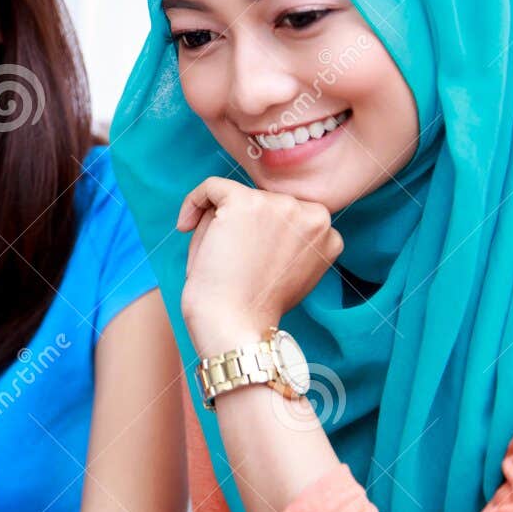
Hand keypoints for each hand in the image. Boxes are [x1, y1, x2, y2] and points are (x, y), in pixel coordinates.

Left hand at [175, 178, 341, 353]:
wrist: (236, 324)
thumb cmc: (254, 306)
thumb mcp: (288, 270)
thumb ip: (286, 239)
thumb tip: (257, 207)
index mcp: (329, 234)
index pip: (286, 217)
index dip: (260, 236)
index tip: (243, 260)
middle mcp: (313, 214)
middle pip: (263, 204)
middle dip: (240, 231)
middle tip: (229, 268)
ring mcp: (280, 205)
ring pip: (237, 199)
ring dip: (218, 227)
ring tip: (217, 262)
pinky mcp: (245, 202)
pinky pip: (212, 187)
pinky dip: (194, 201)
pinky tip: (184, 225)